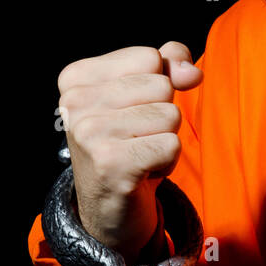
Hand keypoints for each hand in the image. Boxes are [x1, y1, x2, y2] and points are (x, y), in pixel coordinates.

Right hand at [57, 42, 201, 262]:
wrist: (110, 208)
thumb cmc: (130, 144)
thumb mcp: (145, 95)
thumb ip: (170, 65)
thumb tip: (190, 71)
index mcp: (76, 78)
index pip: (150, 57)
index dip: (157, 86)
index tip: (131, 114)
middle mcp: (74, 103)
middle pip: (162, 86)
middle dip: (162, 116)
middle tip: (136, 140)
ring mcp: (89, 133)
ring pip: (170, 115)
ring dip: (165, 140)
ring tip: (138, 156)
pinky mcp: (111, 163)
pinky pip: (172, 145)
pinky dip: (167, 162)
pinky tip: (142, 173)